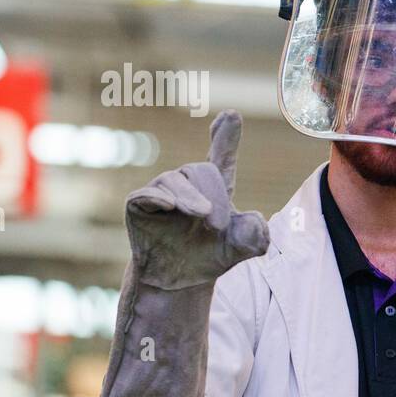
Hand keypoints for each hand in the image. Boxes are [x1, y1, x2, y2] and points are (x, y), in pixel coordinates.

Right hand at [125, 111, 269, 289]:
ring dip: (192, 199)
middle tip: (217, 225)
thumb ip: (256, 234)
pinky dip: (158, 197)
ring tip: (203, 217)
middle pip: (201, 169)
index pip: (221, 155)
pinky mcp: (138, 205)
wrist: (180, 282)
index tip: (231, 115)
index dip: (226, 136)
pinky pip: (146, 195)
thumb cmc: (211, 257)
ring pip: (175, 180)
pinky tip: (169, 205)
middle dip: (214, 195)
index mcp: (214, 187)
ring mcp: (161, 192)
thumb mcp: (241, 248)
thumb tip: (257, 220)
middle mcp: (186, 183)